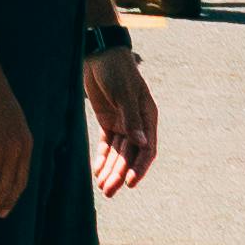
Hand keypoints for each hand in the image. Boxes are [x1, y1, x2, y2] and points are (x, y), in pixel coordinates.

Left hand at [88, 44, 158, 195]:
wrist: (99, 53)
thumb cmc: (116, 70)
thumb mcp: (124, 93)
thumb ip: (132, 118)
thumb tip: (142, 144)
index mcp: (148, 118)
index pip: (147, 149)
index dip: (139, 167)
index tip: (129, 182)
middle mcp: (137, 124)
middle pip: (130, 155)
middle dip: (120, 173)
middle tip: (109, 191)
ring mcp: (122, 123)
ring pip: (118, 152)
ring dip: (111, 169)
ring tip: (103, 188)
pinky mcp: (108, 120)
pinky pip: (107, 144)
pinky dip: (102, 157)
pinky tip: (97, 171)